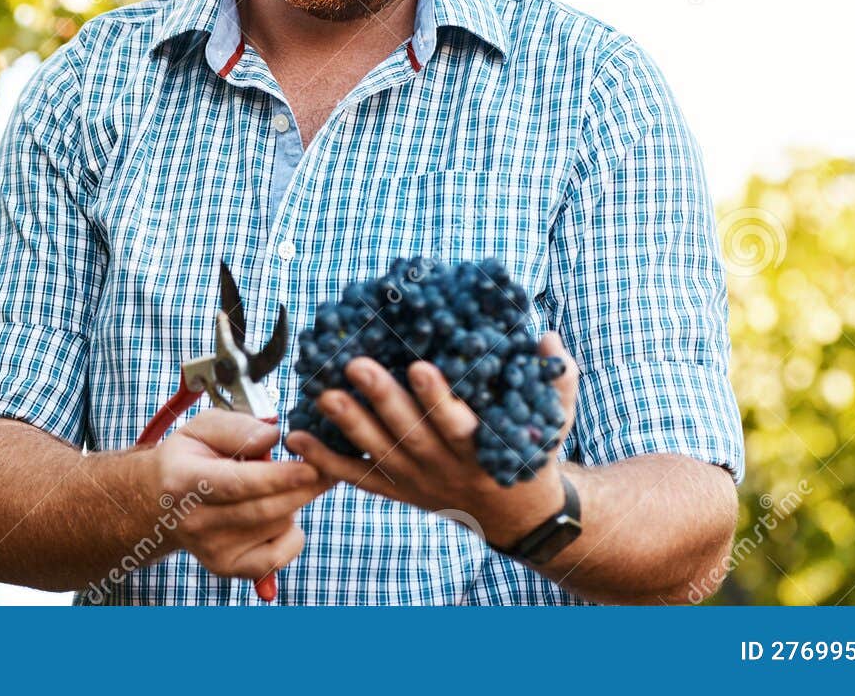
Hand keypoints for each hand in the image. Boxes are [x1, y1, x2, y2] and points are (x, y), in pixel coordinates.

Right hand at [152, 409, 336, 581]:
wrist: (159, 504)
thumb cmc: (187, 458)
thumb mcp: (202, 427)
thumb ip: (237, 426)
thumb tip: (273, 437)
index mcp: (185, 481)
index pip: (238, 484)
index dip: (279, 477)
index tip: (312, 464)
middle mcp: (196, 522)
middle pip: (265, 509)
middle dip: (304, 486)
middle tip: (328, 465)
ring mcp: (211, 550)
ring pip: (278, 525)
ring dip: (293, 501)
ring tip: (284, 483)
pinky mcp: (226, 568)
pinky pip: (279, 555)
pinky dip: (292, 534)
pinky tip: (281, 515)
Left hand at [284, 331, 579, 548]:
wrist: (519, 516)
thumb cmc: (534, 453)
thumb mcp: (555, 418)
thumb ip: (557, 378)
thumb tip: (548, 336)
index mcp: (483, 449)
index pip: (458, 422)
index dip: (438, 397)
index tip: (419, 365)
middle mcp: (447, 468)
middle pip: (410, 434)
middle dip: (382, 399)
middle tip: (355, 364)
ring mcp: (419, 482)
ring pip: (380, 454)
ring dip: (349, 425)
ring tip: (322, 394)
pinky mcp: (400, 491)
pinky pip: (359, 478)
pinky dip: (326, 462)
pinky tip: (297, 438)